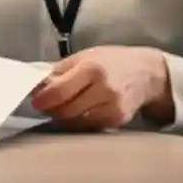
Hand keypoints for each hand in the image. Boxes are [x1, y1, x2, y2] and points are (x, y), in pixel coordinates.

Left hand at [29, 46, 171, 130]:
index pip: (59, 91)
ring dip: (63, 118)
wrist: (146, 73)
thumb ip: (60, 70)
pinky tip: (77, 112)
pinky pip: (88, 127)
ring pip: (76, 122)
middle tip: (46, 105)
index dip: (43, 99)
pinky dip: (78, 122)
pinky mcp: (117, 121)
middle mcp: (103, 89)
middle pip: (66, 110)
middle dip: (51, 109)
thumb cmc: (112, 61)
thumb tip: (38, 86)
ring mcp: (112, 107)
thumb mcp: (84, 56)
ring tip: (61, 107)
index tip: (35, 100)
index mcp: (91, 68)